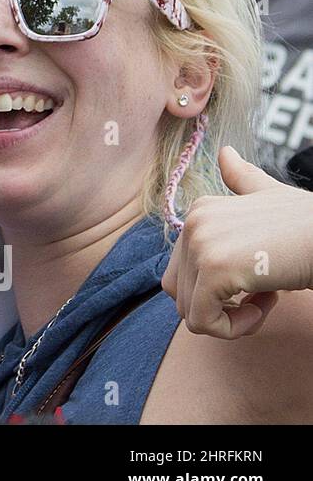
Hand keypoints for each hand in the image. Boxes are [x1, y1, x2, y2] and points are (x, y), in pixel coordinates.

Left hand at [162, 146, 312, 338]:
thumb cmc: (310, 223)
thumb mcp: (271, 197)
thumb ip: (244, 180)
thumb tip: (225, 153)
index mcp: (200, 211)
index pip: (183, 272)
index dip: (219, 287)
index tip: (260, 280)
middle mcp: (193, 223)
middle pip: (181, 293)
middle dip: (219, 305)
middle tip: (263, 293)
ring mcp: (201, 244)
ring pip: (189, 311)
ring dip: (230, 318)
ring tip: (267, 296)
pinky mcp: (215, 270)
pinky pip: (202, 322)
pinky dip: (234, 328)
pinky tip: (267, 305)